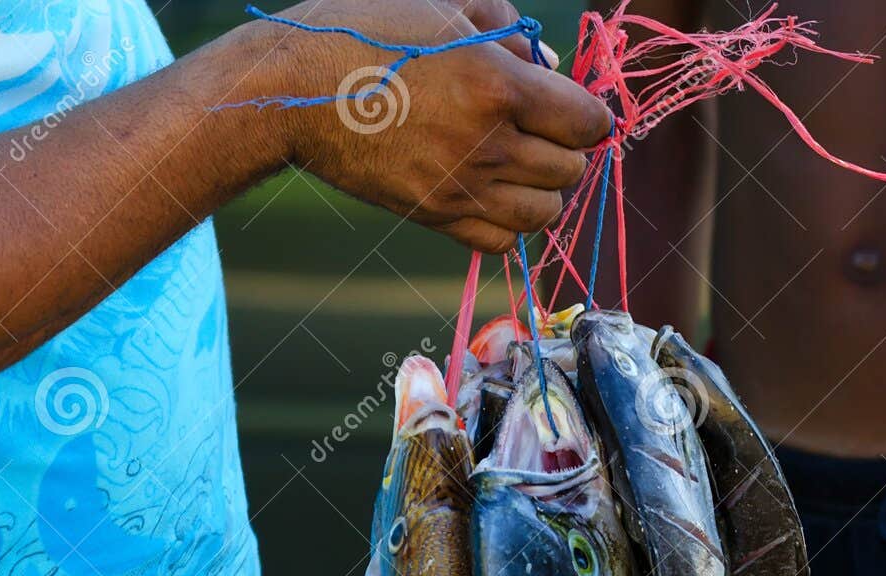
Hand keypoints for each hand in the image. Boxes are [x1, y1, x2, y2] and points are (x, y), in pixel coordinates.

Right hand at [255, 0, 609, 250]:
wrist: (296, 91)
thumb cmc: (368, 32)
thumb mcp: (445, 4)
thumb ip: (511, 29)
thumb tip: (550, 67)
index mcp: (498, 85)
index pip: (587, 122)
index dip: (589, 114)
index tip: (572, 107)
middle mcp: (487, 144)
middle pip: (570, 169)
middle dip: (567, 148)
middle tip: (542, 130)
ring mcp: (461, 187)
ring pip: (545, 212)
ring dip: (544, 189)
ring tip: (522, 165)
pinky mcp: (435, 215)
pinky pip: (502, 241)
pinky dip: (510, 223)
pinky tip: (495, 193)